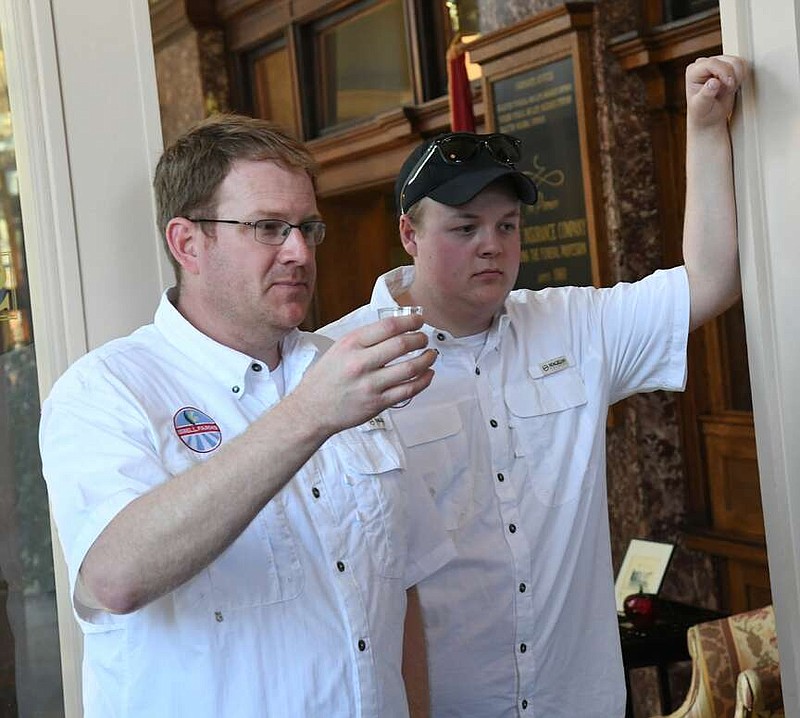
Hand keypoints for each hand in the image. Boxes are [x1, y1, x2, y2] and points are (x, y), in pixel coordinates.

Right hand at [292, 313, 435, 434]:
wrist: (311, 410)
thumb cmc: (325, 379)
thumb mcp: (338, 349)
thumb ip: (364, 339)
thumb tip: (396, 328)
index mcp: (351, 345)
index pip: (388, 327)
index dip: (410, 321)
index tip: (419, 321)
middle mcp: (360, 363)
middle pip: (402, 345)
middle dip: (420, 339)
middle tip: (424, 338)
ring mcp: (370, 385)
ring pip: (410, 368)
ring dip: (426, 359)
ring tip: (430, 355)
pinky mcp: (377, 403)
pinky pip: (408, 390)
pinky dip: (423, 380)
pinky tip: (427, 374)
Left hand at [686, 55, 746, 129]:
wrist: (710, 117)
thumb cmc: (702, 113)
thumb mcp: (702, 107)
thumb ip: (706, 95)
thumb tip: (713, 82)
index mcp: (693, 71)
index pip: (712, 63)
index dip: (724, 72)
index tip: (730, 85)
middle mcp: (704, 64)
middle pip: (728, 61)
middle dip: (732, 77)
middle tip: (727, 92)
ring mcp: (717, 63)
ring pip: (737, 62)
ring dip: (737, 77)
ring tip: (728, 90)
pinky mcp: (727, 65)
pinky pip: (742, 65)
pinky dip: (741, 76)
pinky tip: (733, 87)